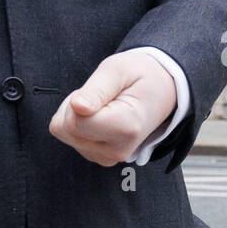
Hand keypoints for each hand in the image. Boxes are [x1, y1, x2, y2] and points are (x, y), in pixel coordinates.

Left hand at [49, 50, 177, 166]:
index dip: (77, 100)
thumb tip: (77, 107)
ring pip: (65, 134)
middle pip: (66, 129)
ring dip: (77, 114)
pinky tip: (102, 115)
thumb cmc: (139, 76)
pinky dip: (79, 123)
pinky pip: (71, 138)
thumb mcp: (118, 69)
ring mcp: (108, 157)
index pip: (74, 123)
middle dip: (74, 106)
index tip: (101, 90)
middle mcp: (117, 151)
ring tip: (105, 104)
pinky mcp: (100, 157)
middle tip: (103, 95)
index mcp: (126, 128)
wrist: (161, 90)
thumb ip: (96, 89)